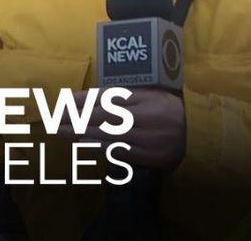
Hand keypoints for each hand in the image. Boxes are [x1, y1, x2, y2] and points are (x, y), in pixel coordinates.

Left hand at [56, 89, 185, 169]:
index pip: (108, 98)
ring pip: (107, 135)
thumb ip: (125, 96)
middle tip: (53, 119)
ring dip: (80, 134)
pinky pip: (118, 151)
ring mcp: (146, 138)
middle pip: (103, 117)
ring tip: (61, 131)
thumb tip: (89, 98)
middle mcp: (145, 117)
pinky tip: (81, 144)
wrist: (197, 134)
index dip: (83, 100)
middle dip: (75, 118)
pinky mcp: (148, 156)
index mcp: (146, 98)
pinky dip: (97, 147)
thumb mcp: (151, 94)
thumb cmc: (170, 110)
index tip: (63, 102)